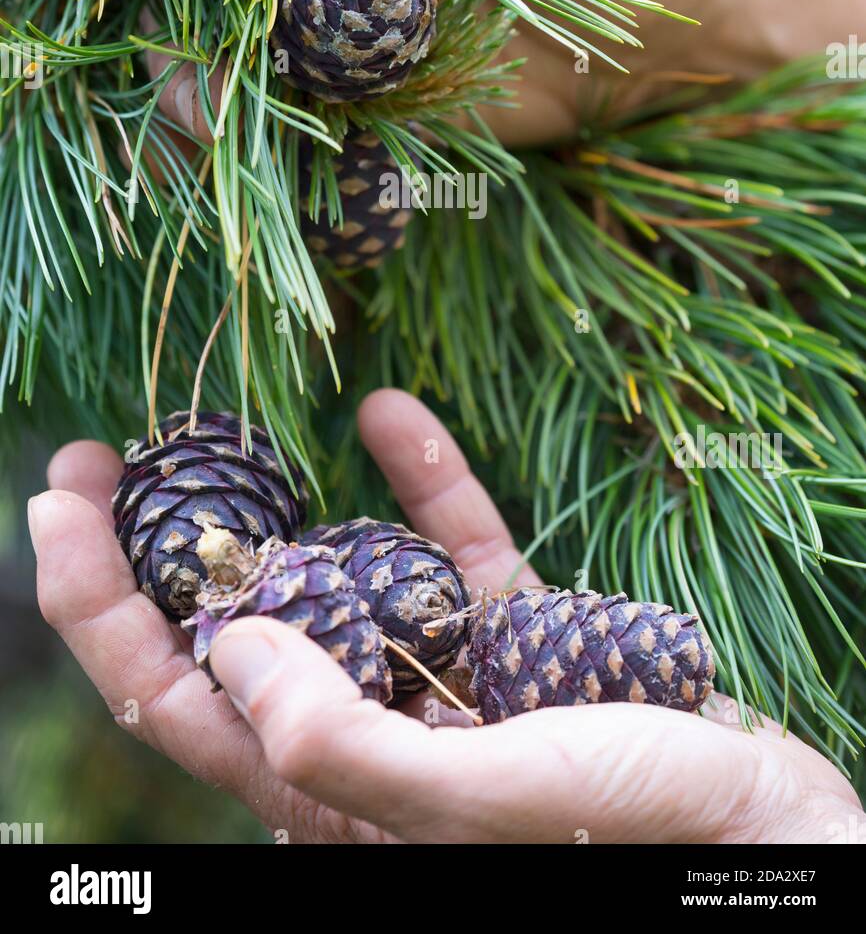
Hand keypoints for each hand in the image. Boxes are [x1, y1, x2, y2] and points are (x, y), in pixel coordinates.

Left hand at [31, 390, 862, 843]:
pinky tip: (392, 416)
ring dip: (282, 508)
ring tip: (215, 431)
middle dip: (156, 548)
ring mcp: (446, 684)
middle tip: (101, 454)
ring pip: (335, 585)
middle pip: (232, 634)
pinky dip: (425, 485)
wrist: (782, 833)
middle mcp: (374, 734)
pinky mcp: (521, 643)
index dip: (100, 609)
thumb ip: (348, 746)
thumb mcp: (483, 801)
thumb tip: (229, 648)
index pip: (178, 702)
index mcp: (337, 792)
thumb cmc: (640, 832)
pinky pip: (454, 553)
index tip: (59, 504)